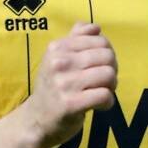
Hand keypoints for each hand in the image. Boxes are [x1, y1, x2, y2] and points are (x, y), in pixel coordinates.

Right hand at [23, 21, 117, 147]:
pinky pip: (104, 95)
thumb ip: (75, 40)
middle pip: (107, 56)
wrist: (35, 120)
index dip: (107, 53)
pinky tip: (99, 106)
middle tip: (103, 82)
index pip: (99, 39)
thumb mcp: (57, 59)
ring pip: (108, 74)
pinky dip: (107, 102)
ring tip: (101, 92)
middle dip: (112, 69)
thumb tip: (94, 27)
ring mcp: (64, 84)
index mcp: (57, 48)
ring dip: (111, 86)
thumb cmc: (52, 88)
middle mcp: (59, 62)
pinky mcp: (71, 104)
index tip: (99, 66)